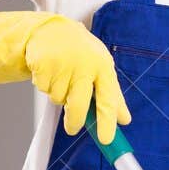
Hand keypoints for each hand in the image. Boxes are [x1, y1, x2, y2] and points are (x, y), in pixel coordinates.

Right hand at [0, 11, 130, 144]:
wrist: (53, 29)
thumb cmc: (82, 53)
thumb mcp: (102, 69)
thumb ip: (113, 96)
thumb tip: (125, 120)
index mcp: (104, 68)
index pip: (108, 100)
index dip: (107, 122)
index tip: (106, 140)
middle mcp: (85, 66)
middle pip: (79, 106)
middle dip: (75, 121)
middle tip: (73, 128)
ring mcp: (63, 65)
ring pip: (59, 99)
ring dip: (59, 96)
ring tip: (62, 78)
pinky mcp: (43, 64)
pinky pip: (44, 89)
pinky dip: (46, 86)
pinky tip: (50, 72)